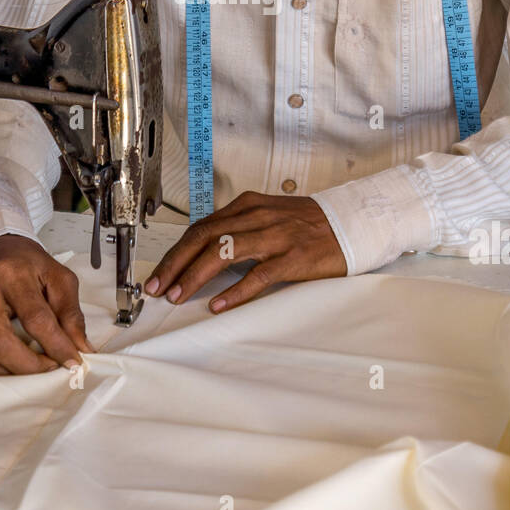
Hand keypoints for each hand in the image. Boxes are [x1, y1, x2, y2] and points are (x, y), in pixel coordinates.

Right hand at [0, 233, 94, 375]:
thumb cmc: (28, 265)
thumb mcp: (58, 277)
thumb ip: (71, 313)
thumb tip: (81, 348)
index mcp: (11, 274)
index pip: (36, 319)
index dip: (57, 346)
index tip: (73, 362)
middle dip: (28, 366)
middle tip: (49, 367)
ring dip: (1, 372)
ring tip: (25, 367)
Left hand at [144, 191, 345, 312]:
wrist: (352, 223)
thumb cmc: (308, 224)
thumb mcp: (268, 216)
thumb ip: (238, 228)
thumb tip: (204, 250)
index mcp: (248, 206)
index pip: (201, 227)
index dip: (176, 252)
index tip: (159, 274)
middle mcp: (258, 217)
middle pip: (205, 237)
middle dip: (176, 264)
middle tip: (158, 287)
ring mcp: (276, 236)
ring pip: (224, 252)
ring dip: (196, 276)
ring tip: (179, 296)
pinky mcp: (294, 257)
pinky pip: (259, 274)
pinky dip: (235, 291)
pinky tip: (219, 304)